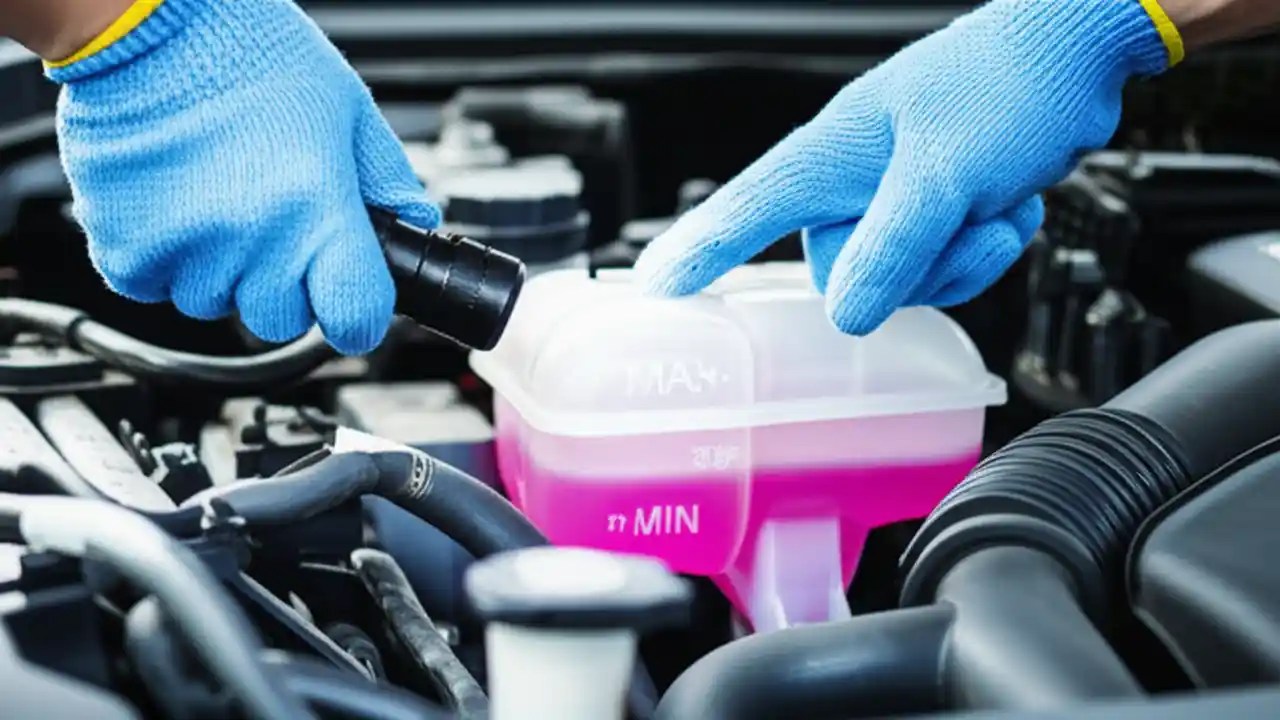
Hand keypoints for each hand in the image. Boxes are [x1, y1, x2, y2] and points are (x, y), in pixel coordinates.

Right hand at [49, 0, 438, 354]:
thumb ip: (386, 178)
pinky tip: (177, 204)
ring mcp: (185, 250)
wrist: (148, 22)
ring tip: (219, 198)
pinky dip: (166, 259)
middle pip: (282, 320)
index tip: (352, 306)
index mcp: (317, 211)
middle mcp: (252, 240)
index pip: (355, 321)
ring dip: (222, 270)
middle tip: (273, 224)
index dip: (359, 318)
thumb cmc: (250, 53)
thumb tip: (416, 224)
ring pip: (215, 304)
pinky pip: (154, 287)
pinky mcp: (125, 248)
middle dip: (284, 285)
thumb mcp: (346, 108)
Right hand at [635, 0, 1176, 334]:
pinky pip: (940, 265)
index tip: (657, 286)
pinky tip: (1005, 203)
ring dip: (958, 256)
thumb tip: (847, 316)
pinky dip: (982, 245)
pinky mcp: (934, 208)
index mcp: (830, 156)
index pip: (745, 211)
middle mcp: (852, 178)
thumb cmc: (1005, 85)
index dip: (700, 251)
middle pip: (843, 274)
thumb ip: (891, 248)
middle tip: (955, 221)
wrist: (1076, 53)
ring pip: (899, 279)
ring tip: (991, 203)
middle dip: (910, 266)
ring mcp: (894, 194)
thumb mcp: (944, 176)